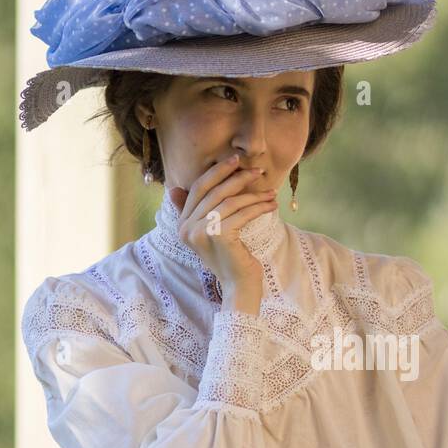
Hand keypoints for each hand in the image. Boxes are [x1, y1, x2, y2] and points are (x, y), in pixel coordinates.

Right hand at [168, 154, 277, 289]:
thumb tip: (175, 188)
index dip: (216, 172)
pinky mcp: (218, 236)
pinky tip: (271, 205)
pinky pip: (241, 213)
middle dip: (236, 177)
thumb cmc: (230, 258)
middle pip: (212, 191)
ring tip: (270, 192)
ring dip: (253, 194)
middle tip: (256, 170)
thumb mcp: (211, 232)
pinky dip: (258, 207)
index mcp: (182, 224)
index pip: (197, 189)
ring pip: (229, 201)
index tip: (235, 161)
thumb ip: (199, 210)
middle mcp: (186, 228)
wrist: (239, 286)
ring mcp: (200, 232)